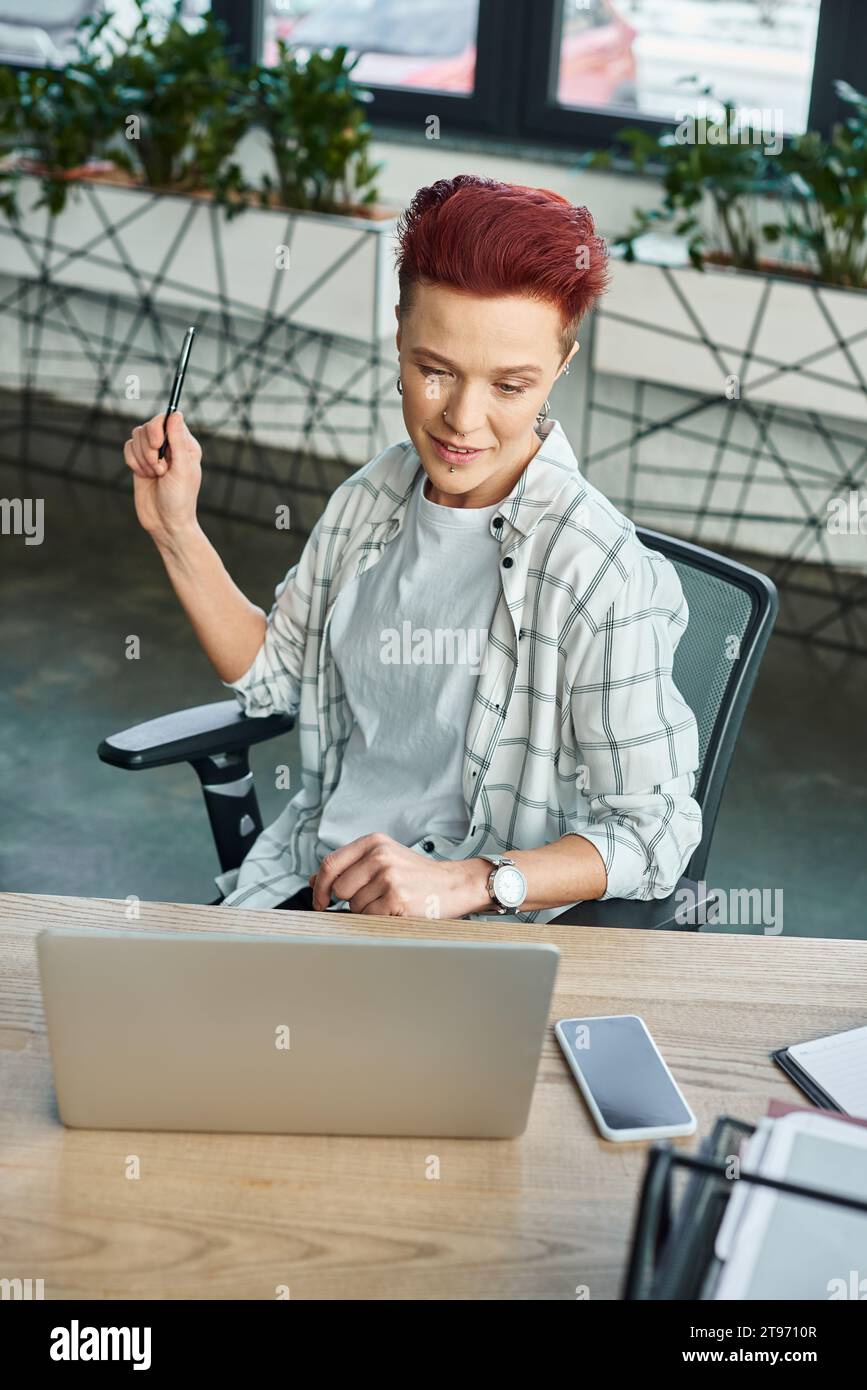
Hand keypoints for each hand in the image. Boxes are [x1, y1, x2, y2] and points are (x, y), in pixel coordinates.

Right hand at [122, 410, 202, 542]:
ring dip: (142, 458)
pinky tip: (144, 476)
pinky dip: (133, 462)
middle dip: (149, 449)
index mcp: (185, 445)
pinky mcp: (139, 462)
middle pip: (148, 427)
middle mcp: (169, 446)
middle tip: (159, 469)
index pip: (167, 419)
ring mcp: (153, 454)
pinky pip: (128, 448)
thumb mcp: (182, 469)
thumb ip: (177, 440)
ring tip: (155, 475)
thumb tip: (176, 413)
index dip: (157, 428)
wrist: (165, 523)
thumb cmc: (179, 499)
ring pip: (136, 437)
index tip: (157, 445)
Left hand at [309, 833, 489, 919]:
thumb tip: (314, 881)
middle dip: (349, 901)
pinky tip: (396, 911)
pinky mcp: (396, 899)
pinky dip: (379, 920)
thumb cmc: (416, 875)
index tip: (319, 901)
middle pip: (339, 889)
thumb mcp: (384, 859)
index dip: (319, 887)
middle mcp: (380, 856)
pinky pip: (369, 918)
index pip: (330, 864)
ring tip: (390, 902)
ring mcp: (388, 878)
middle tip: (373, 899)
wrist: (454, 885)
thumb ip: (349, 866)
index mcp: (373, 842)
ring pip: (354, 906)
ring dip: (367, 911)